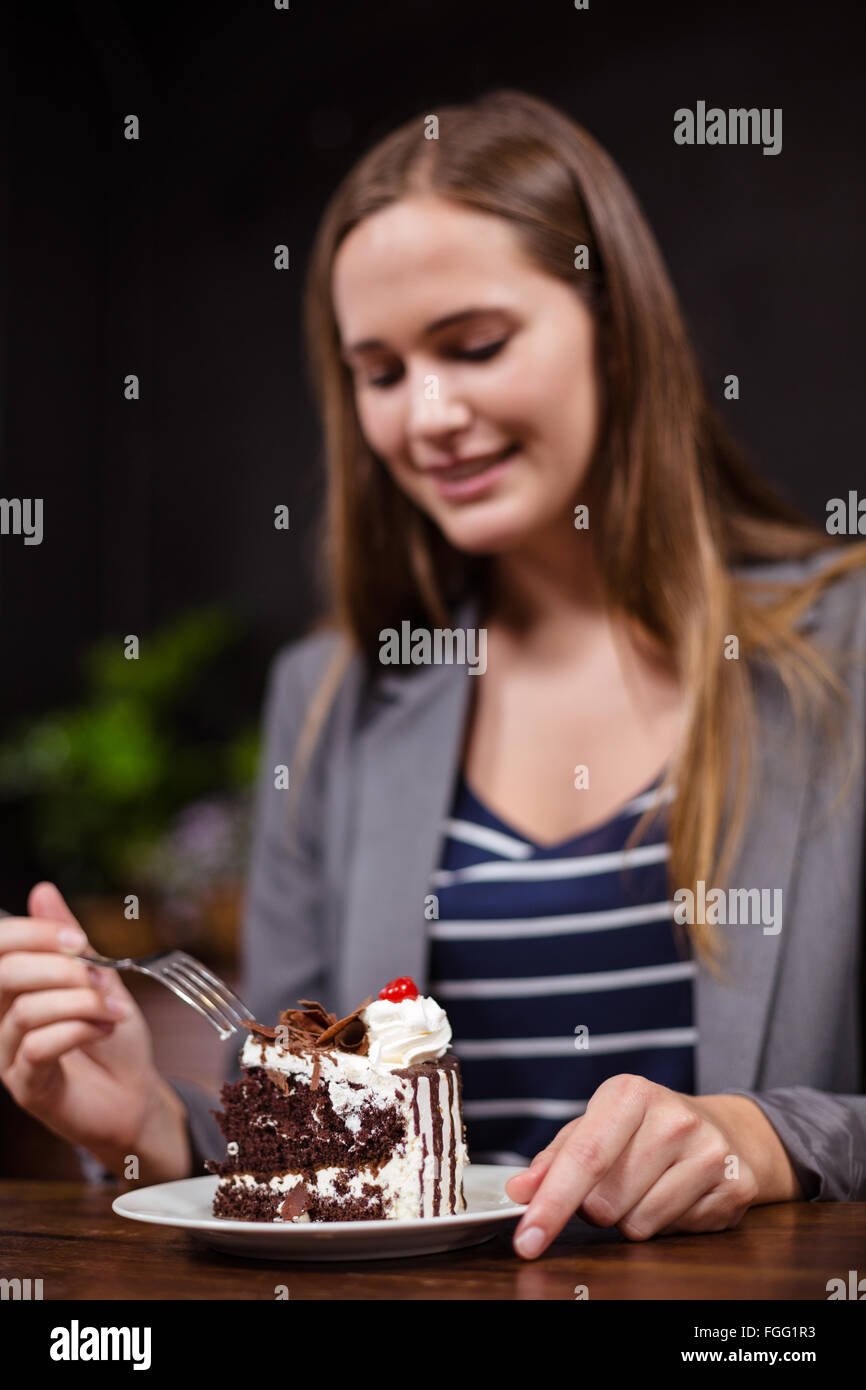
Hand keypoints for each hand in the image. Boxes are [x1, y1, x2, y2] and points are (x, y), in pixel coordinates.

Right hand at [0, 881, 190, 1181]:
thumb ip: (70, 940)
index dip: (35, 933)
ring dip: (81, 1002)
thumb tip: (42, 891)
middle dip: (61, 967)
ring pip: (27, 1010)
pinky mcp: (26, 1086)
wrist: (135, 1093)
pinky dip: (80, 1028)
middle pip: (5, 974)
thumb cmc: (113, 1037)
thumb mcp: (98, 977)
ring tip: (112, 1008)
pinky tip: (105, 1027)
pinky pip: (39, 1046)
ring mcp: (7, 1055)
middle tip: (98, 976)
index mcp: (14, 988)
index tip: (78, 939)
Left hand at [504, 1073, 799, 1258]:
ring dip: (630, 1218)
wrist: (727, 1130)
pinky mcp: (735, 1186)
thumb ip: (554, 1159)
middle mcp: (674, 1118)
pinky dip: (665, 1224)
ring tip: (646, 1187)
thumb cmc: (645, 1129)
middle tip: (613, 1184)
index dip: (551, 1204)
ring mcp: (710, 1152)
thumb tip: (521, 1191)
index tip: (527, 1239)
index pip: (584, 1159)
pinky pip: (674, 1233)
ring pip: (638, 1224)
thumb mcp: (596, 1126)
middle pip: (605, 1202)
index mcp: (630, 1093)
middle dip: (596, 1207)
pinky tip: (677, 1196)